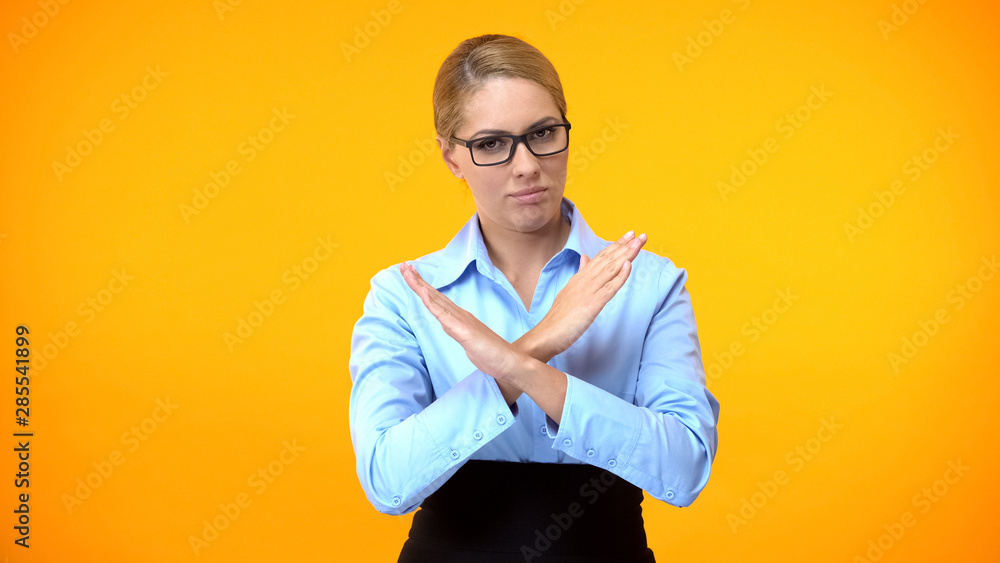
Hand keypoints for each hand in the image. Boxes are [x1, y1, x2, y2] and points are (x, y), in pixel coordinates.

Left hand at [400, 262, 525, 390]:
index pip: (437, 300)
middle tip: (403, 265)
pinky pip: (444, 315)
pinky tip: (423, 292)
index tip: (411, 275)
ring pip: (436, 300)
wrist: (510, 361)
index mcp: (460, 318)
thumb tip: (450, 326)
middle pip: (433, 295)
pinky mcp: (463, 330)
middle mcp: (459, 315)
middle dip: (417, 280)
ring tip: (408, 271)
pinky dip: (432, 303)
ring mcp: (461, 321)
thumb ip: (459, 332)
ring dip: (420, 285)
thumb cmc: (492, 354)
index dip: (423, 287)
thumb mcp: (470, 342)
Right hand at [519, 230, 646, 360]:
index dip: (616, 245)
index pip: (601, 257)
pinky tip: (628, 266)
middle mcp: (584, 280)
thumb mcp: (569, 290)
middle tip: (640, 235)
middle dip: (625, 246)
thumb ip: (580, 273)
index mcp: (580, 277)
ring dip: (626, 255)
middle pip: (607, 259)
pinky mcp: (592, 304)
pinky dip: (620, 277)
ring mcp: (588, 291)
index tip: (629, 235)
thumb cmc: (558, 317)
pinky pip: (609, 288)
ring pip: (610, 269)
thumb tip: (585, 257)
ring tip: (638, 243)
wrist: (546, 334)